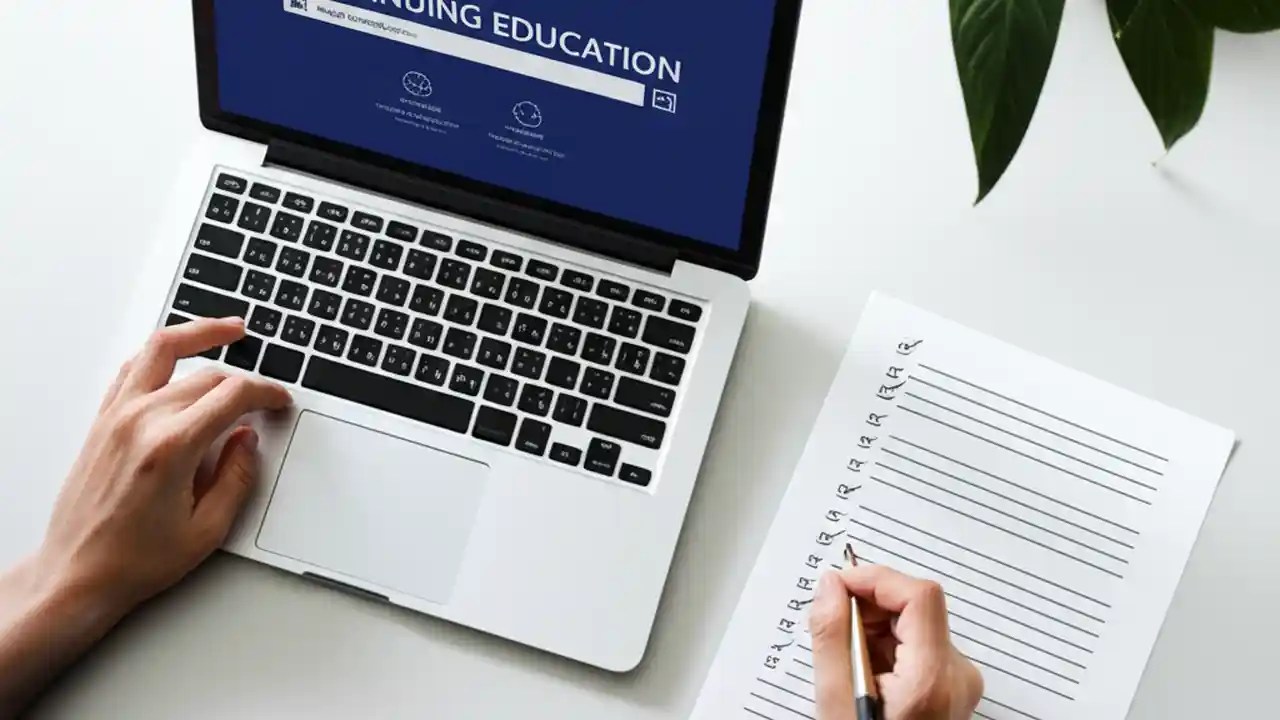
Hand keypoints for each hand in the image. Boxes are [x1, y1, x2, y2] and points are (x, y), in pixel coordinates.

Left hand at [35, 317, 290, 618]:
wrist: (77, 575)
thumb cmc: (134, 560)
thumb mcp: (208, 529)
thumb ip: (237, 477)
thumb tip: (248, 441)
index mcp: (171, 448)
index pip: (233, 395)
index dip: (266, 392)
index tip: (279, 401)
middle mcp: (140, 423)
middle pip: (207, 375)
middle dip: (245, 379)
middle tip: (265, 394)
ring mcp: (116, 417)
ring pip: (163, 351)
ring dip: (199, 334)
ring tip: (227, 330)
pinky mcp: (102, 422)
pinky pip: (132, 368)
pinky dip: (158, 352)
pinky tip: (176, 353)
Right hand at [809, 565, 982, 719]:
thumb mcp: (835, 701)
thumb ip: (831, 636)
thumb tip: (830, 587)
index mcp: (932, 678)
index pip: (918, 595)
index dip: (876, 579)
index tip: (840, 583)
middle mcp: (957, 676)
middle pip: (916, 607)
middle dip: (870, 606)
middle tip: (834, 626)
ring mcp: (959, 682)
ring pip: (915, 624)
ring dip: (876, 628)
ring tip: (849, 662)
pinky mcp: (952, 685)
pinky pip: (919, 644)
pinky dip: (888, 646)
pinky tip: (866, 672)